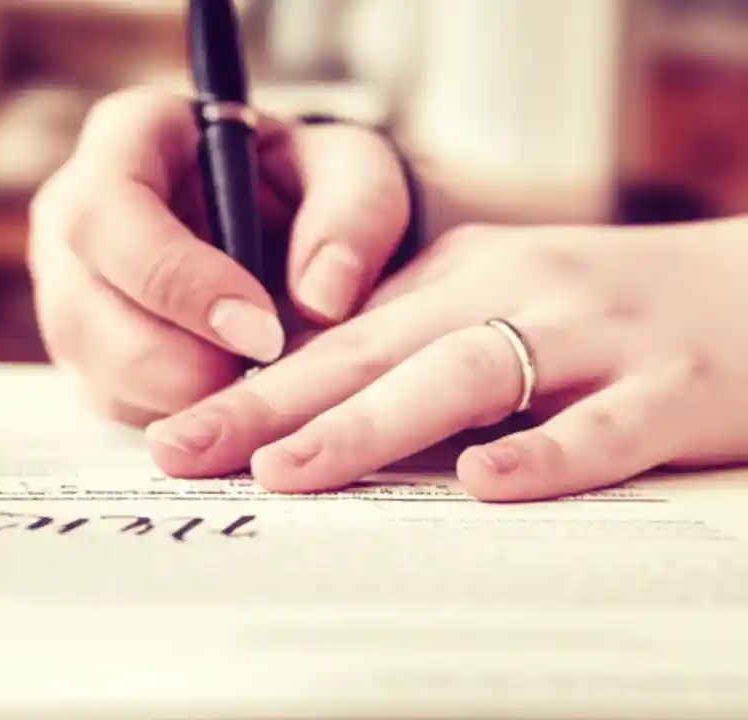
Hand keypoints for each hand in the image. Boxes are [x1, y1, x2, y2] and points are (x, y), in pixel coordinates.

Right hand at [28, 88, 409, 425]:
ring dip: (176, 398)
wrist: (286, 223)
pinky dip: (176, 415)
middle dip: (172, 362)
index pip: (108, 212)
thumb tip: (322, 299)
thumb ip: (356, 211)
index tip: (259, 329)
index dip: (174, 280)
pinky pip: (110, 402)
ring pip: (91, 367)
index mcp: (126, 136)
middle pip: (81, 307)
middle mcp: (72, 212)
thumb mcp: (352, 170)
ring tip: (255, 387)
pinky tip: (231, 397)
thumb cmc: (305, 183)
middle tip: (260, 381)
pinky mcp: (84, 351)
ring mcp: (66, 286)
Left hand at [143, 217, 747, 500]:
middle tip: (189, 449)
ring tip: (296, 467)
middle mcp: (512, 295)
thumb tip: (308, 413)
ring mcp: (592, 337)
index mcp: (459, 279)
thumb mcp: (500, 304)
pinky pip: (601, 426)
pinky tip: (483, 482)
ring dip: (372, 422)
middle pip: (371, 353)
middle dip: (270, 406)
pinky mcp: (670, 386)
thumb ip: (415, 347)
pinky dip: (543, 453)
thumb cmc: (607, 312)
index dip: (249, 389)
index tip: (176, 433)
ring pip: (464, 375)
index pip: (334, 341)